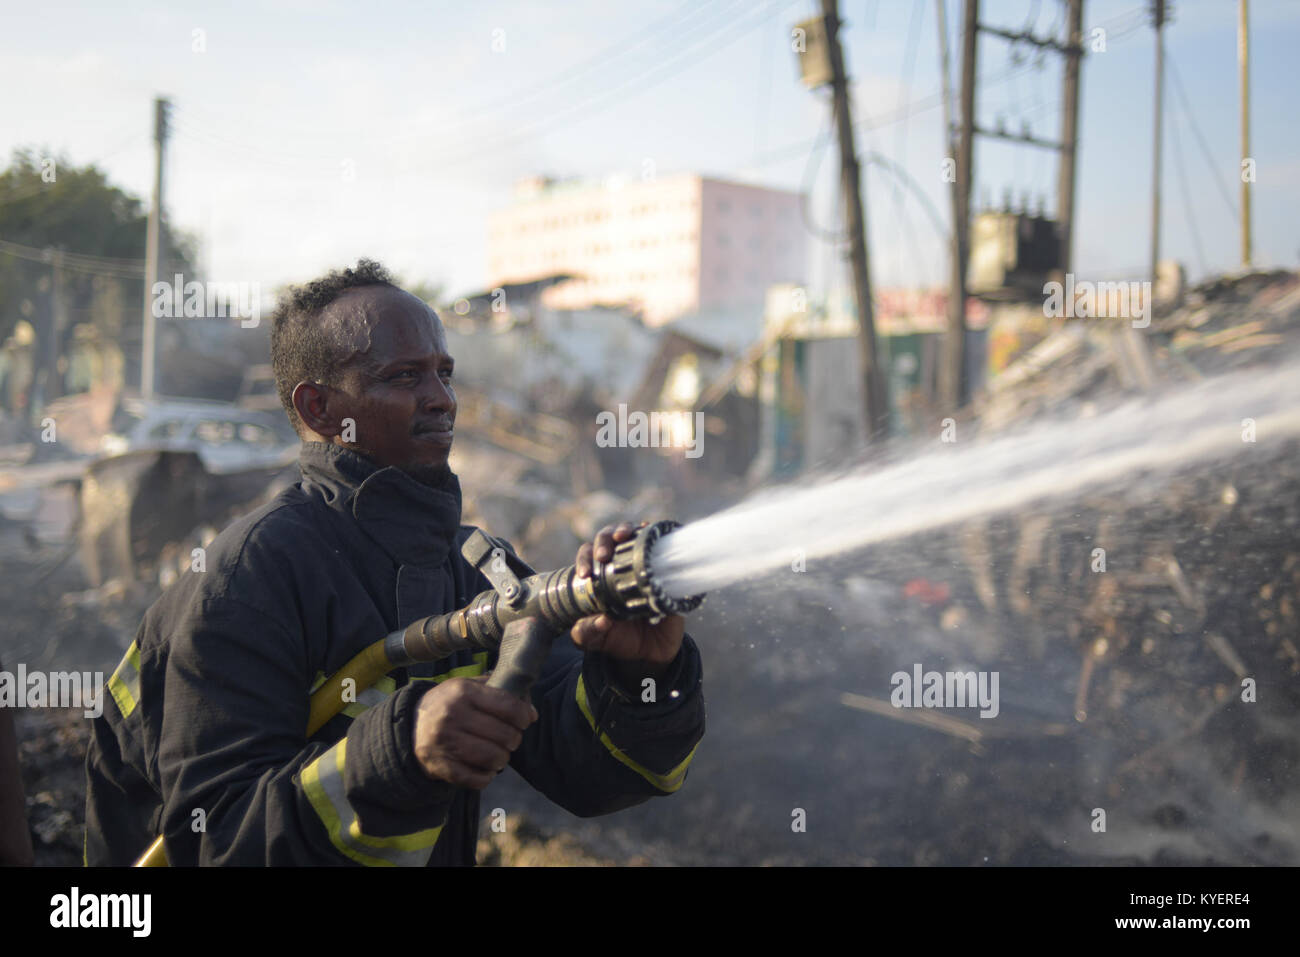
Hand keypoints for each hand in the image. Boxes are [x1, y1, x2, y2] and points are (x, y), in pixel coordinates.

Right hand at [412, 676, 537, 788]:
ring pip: (494, 758)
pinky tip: (486, 767)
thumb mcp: (468, 686)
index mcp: (462, 692)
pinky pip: (478, 779)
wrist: (411, 726)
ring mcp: (445, 743)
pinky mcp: (441, 767)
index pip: (509, 707)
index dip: (524, 716)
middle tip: (510, 738)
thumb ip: (498, 690)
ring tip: (499, 753)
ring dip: (503, 758)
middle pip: (505, 735)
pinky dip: (487, 776)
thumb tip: (530, 708)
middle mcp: (452, 716)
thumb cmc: (449, 704)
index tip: (526, 719)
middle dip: (514, 739)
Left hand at [572, 521, 684, 667]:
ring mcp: (642, 564)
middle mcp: (618, 565)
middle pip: (608, 538)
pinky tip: (651, 532)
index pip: (587, 555)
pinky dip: (655, 535)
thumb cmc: (618, 639)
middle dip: (604, 541)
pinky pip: (660, 545)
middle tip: (603, 556)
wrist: (651, 652)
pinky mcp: (664, 569)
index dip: (584, 559)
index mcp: (598, 576)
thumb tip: (601, 621)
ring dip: (627, 529)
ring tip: (624, 536)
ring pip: (633, 535)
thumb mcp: (595, 640)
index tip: (586, 574)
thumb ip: (585, 634)